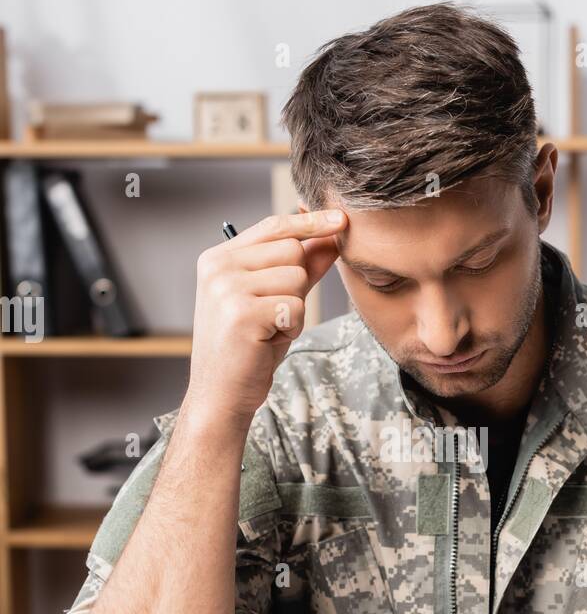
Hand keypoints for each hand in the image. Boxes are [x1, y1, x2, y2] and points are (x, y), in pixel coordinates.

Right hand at [185, 209, 346, 428]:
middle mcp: (218, 267)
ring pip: (297, 278)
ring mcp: (226, 288)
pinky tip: (267, 341)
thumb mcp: (276, 301)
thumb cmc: (248, 349)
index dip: (310, 222)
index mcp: (219, 258)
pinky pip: (295, 306)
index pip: (273, 227)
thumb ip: (301, 269)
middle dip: (298, 284)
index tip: (341, 219)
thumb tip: (331, 239)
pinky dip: (292, 328)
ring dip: (295, 309)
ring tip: (268, 330)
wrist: (221, 395)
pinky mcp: (241, 313)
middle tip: (274, 314)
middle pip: (292, 250)